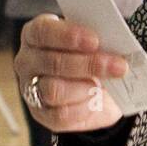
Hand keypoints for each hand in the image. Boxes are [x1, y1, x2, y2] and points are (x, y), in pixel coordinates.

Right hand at [15, 15, 125, 131]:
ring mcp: (31, 89)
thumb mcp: (92, 43)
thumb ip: (95, 39)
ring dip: (87, 88)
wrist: (96, 91)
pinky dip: (84, 108)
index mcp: (35, 35)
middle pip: (52, 62)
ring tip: (105, 85)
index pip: (42, 31)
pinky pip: (61, 114)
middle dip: (89, 64)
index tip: (94, 40)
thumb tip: (114, 41)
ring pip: (54, 90)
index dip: (67, 35)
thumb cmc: (89, 57)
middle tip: (119, 65)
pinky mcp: (42, 114)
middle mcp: (27, 61)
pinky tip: (96, 100)